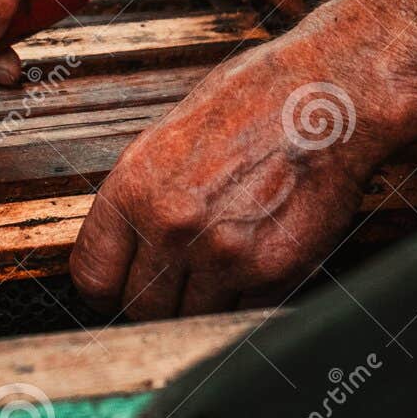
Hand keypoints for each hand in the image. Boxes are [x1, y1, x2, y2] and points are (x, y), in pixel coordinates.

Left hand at [70, 0, 416, 318]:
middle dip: (154, 296)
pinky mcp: (271, 272)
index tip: (119, 284)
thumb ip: (137, 199)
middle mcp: (172, 226)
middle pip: (140, 307)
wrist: (325, 99)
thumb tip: (120, 245)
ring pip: (188, 318)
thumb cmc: (251, 104)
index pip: (91, 275)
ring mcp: (222, 255)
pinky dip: (243, 298)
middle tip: (175, 274)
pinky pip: (239, 313)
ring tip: (218, 260)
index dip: (106, 285)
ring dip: (199, 300)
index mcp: (135, 188)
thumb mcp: (165, 140)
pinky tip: (252, 259)